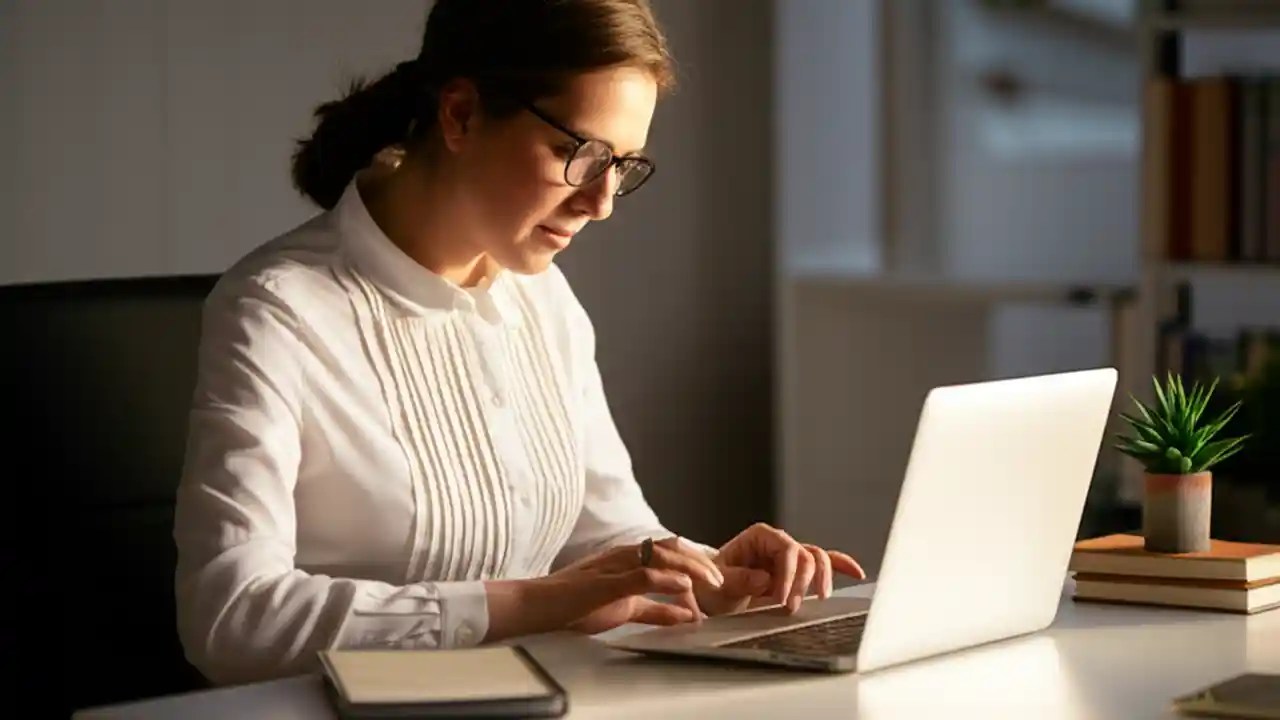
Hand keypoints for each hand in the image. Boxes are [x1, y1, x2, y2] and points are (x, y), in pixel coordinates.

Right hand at [483, 537, 724, 639]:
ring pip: (661, 554)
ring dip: (690, 567)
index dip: (698, 560)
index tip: (718, 576)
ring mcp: (615, 565)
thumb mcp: (626, 608)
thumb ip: (656, 610)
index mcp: (629, 558)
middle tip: (722, 580)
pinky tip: (682, 586)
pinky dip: (665, 578)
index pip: (672, 549)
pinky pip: (641, 574)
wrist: (538, 606)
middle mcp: (625, 554)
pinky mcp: (606, 582)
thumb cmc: (576, 604)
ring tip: (710, 582)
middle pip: (673, 546)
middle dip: (702, 561)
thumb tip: (688, 615)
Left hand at [694, 523, 864, 616]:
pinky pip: (824, 564)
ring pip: (818, 559)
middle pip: (805, 554)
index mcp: (759, 537)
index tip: (780, 598)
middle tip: (791, 606)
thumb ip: (738, 580)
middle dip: (802, 581)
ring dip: (821, 579)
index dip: (788, 573)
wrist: (712, 594)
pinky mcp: (797, 572)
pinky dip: (841, 566)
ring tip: (816, 599)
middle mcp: (778, 543)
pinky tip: (856, 573)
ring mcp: (789, 557)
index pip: (786, 548)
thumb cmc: (712, 585)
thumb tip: (764, 578)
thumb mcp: (718, 584)